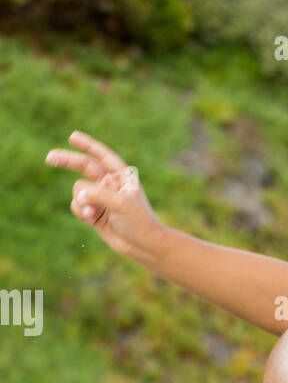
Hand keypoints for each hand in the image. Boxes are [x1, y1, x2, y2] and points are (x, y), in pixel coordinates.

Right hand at [45, 131, 163, 263]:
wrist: (142, 246)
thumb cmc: (138, 222)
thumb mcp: (121, 204)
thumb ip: (99, 194)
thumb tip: (80, 195)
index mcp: (122, 176)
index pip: (103, 156)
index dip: (88, 145)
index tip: (72, 136)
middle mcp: (110, 184)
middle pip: (84, 166)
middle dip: (67, 161)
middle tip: (50, 158)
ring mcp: (100, 198)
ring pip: (78, 190)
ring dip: (81, 201)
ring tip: (92, 214)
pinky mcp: (93, 212)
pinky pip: (77, 205)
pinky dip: (80, 211)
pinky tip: (91, 219)